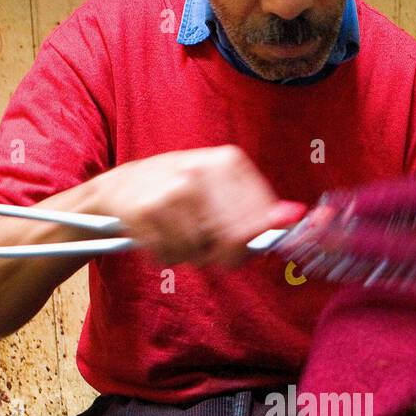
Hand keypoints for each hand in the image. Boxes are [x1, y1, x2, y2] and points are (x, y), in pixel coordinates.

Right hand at [84, 144, 293, 267]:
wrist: (120, 187)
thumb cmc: (178, 192)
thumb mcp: (219, 188)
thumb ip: (257, 207)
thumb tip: (295, 217)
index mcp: (228, 160)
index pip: (259, 219)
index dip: (250, 241)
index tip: (238, 242)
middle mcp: (201, 170)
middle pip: (233, 239)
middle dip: (220, 251)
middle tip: (204, 243)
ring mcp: (172, 190)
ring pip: (200, 251)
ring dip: (189, 255)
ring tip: (177, 235)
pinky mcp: (146, 211)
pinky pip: (171, 255)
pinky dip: (166, 255)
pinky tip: (158, 237)